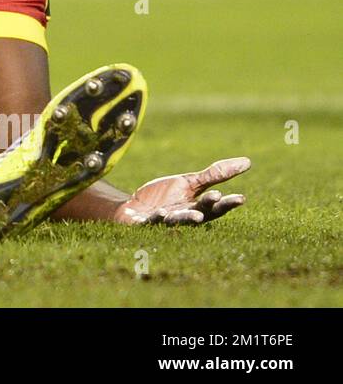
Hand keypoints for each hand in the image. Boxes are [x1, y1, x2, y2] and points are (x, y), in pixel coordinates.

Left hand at [114, 156, 250, 225]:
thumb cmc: (165, 196)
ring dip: (187, 218)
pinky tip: (160, 213)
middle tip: (218, 197)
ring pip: (178, 220)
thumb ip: (215, 175)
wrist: (135, 207)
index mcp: (196, 207)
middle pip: (200, 213)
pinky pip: (151, 222)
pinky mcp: (145, 222)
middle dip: (209, 207)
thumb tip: (248, 162)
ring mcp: (164, 221)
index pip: (215, 207)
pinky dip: (155, 219)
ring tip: (197, 216)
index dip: (227, 204)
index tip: (241, 198)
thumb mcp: (189, 182)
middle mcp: (183, 217)